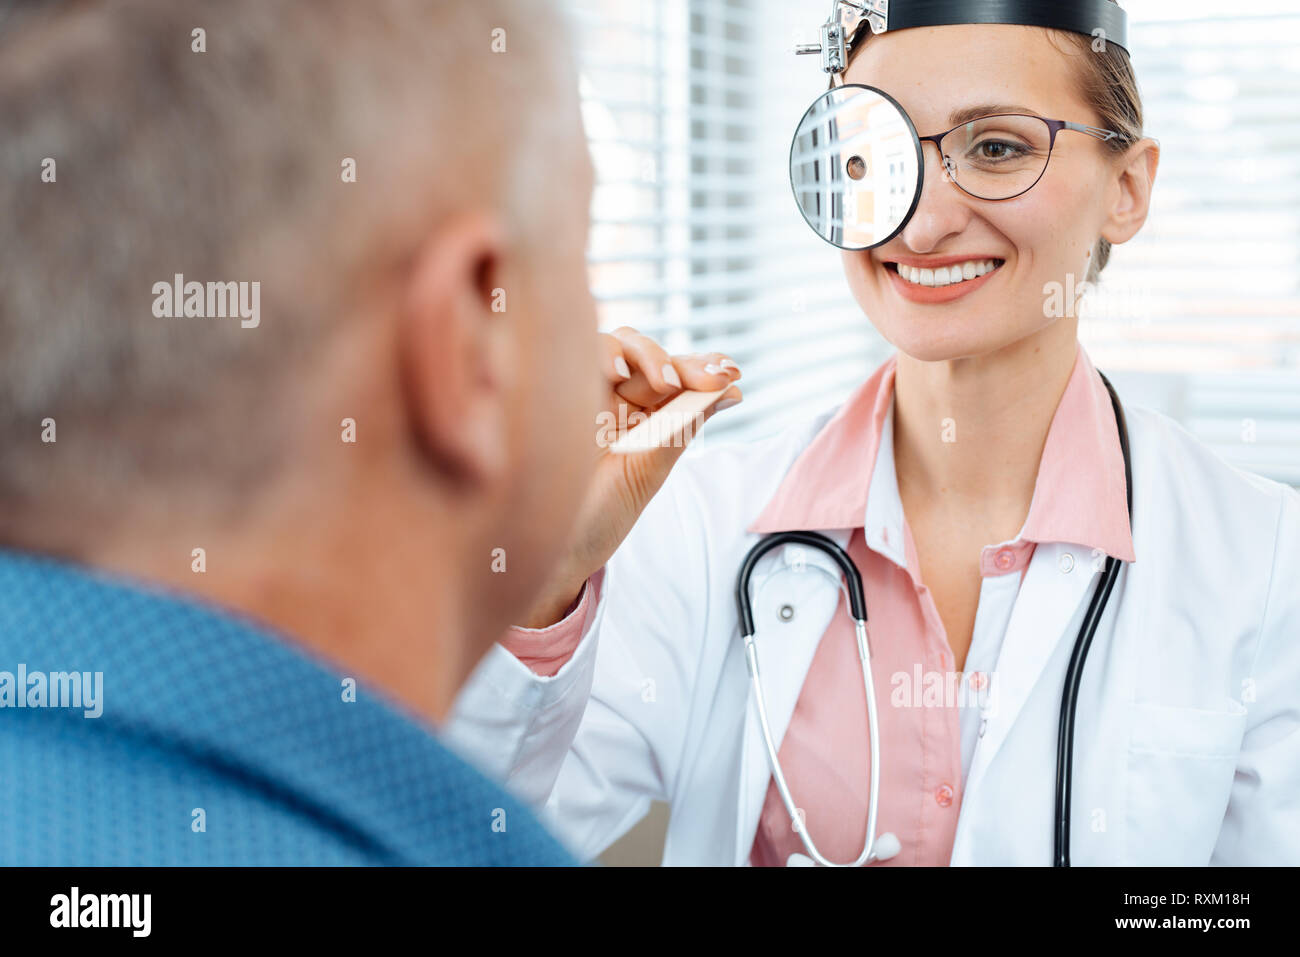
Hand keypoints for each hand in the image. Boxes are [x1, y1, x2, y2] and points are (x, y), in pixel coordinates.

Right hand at [519, 327, 742, 626]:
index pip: (674, 377)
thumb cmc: (601, 516)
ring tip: (665, 382)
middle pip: (647, 356)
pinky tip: (617, 373)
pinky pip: (574, 353)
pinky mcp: (549, 391)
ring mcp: (581, 394)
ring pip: (613, 345)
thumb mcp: (649, 473)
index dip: (702, 368)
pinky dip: (600, 352)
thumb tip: (733, 391)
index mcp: (643, 418)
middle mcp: (613, 401)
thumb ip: (683, 426)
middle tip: (708, 378)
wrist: (550, 549)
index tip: (731, 374)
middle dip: (680, 362)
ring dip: (644, 354)